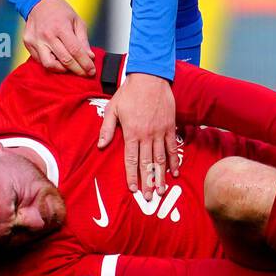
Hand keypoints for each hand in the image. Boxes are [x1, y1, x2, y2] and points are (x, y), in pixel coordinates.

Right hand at [24, 0, 94, 75]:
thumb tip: (89, 57)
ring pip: (49, 65)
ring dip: (62, 70)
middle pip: (64, 60)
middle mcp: (47, 35)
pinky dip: (50, 63)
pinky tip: (57, 60)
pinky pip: (39, 60)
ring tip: (70, 67)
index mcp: (61, 27)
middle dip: (77, 70)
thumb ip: (83, 40)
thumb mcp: (76, 20)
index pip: (75, 51)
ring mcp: (36, 40)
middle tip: (85, 74)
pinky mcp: (28, 44)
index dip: (85, 63)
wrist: (38, 1)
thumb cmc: (59, 10)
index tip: (91, 71)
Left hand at [98, 72, 176, 198]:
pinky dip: (174, 161)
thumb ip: (106, 128)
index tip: (133, 189)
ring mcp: (160, 132)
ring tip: (162, 191)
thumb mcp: (113, 108)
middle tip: (150, 198)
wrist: (150, 77)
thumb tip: (100, 146)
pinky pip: (172, 147)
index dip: (132, 176)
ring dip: (161, 176)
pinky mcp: (170, 127)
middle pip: (147, 163)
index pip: (131, 160)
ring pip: (161, 159)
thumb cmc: (129, 92)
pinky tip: (174, 173)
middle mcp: (146, 135)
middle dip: (148, 182)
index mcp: (131, 132)